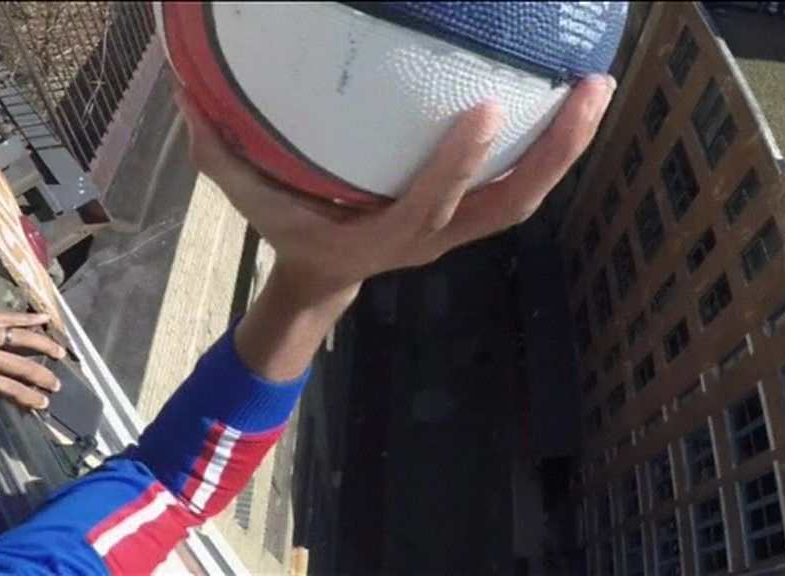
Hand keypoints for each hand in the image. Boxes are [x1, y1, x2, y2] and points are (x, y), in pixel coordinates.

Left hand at [0, 308, 66, 408]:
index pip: (8, 388)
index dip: (28, 397)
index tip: (44, 403)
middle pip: (20, 365)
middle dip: (42, 375)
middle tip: (58, 383)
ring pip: (20, 338)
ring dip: (42, 345)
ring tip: (62, 351)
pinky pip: (7, 316)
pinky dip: (26, 318)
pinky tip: (44, 318)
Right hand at [177, 74, 615, 297]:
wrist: (323, 276)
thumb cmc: (290, 232)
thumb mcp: (249, 199)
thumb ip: (221, 152)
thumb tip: (187, 92)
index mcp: (382, 238)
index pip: (427, 206)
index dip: (457, 166)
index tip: (486, 109)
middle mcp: (433, 238)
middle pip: (509, 206)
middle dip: (555, 153)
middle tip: (591, 90)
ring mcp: (458, 231)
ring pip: (525, 198)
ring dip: (567, 149)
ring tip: (597, 89)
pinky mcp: (468, 216)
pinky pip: (517, 186)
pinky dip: (548, 151)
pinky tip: (566, 104)